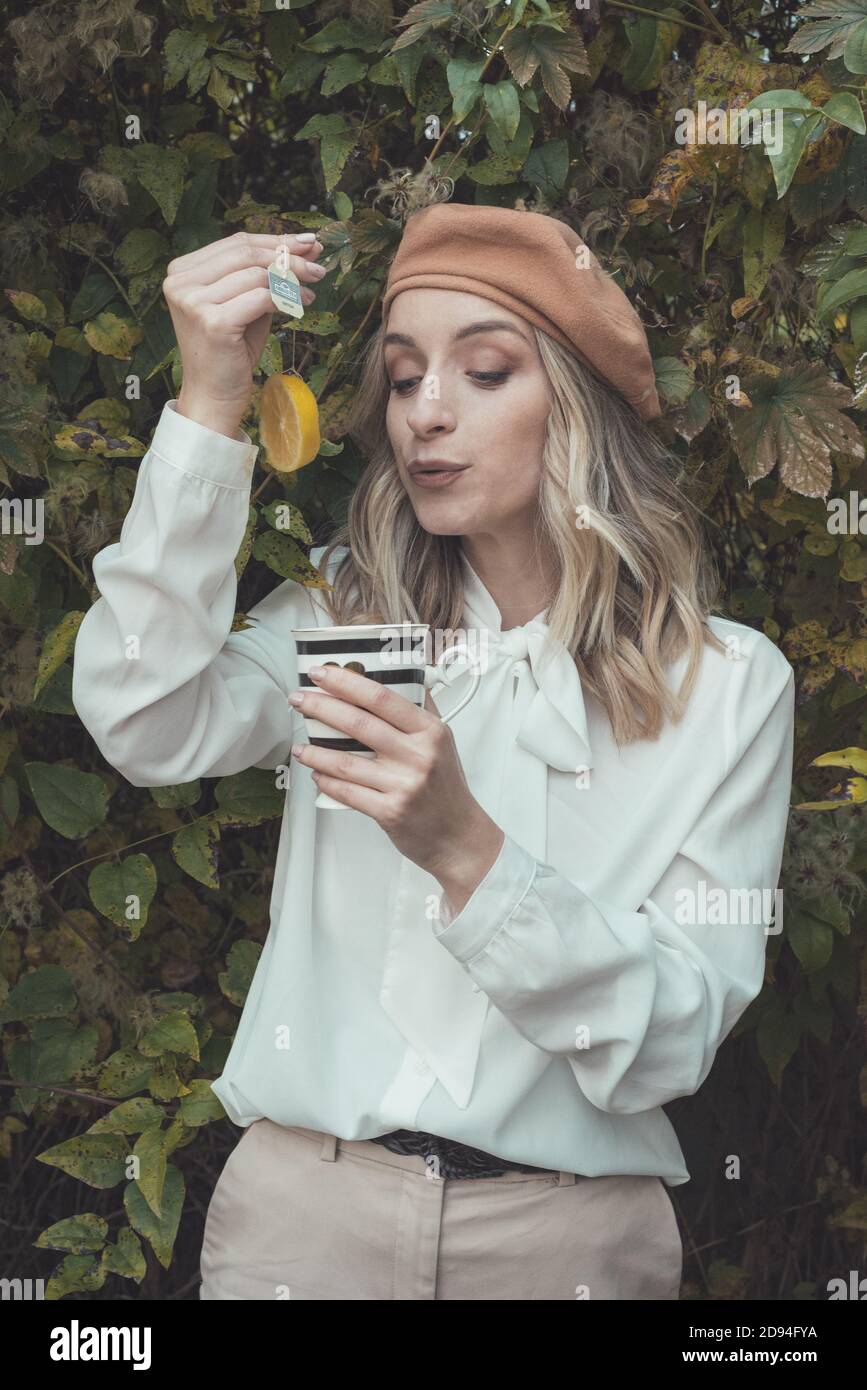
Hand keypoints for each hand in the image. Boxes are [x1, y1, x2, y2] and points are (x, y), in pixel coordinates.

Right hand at [164, 230, 327, 436]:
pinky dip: (286, 299)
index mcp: (182, 271)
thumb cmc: (230, 351)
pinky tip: (301, 306)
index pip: (236, 243)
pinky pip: (260, 298)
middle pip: (246, 253)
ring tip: (311, 292)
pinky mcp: (213, 321)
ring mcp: (193, 301)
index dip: (275, 241)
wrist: (214, 396)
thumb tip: (308, 246)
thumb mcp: (248, 304)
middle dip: (288, 257)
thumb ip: (270, 275)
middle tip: (318, 267)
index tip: (308, 244)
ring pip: (256, 274)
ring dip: (292, 280)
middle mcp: (181, 282)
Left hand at [288, 664, 503, 909]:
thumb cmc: (446, 787)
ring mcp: (403, 785)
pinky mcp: (390, 812)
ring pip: (345, 761)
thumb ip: (420, 710)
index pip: (381, 698)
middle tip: (299, 700)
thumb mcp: (442, 742)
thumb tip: (397, 677)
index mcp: (430, 731)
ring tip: (299, 745)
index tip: (322, 673)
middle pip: (358, 723)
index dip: (346, 682)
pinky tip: (316, 774)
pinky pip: (347, 792)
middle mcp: (418, 755)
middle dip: (320, 707)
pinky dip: (326, 781)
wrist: (458, 835)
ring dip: (314, 751)